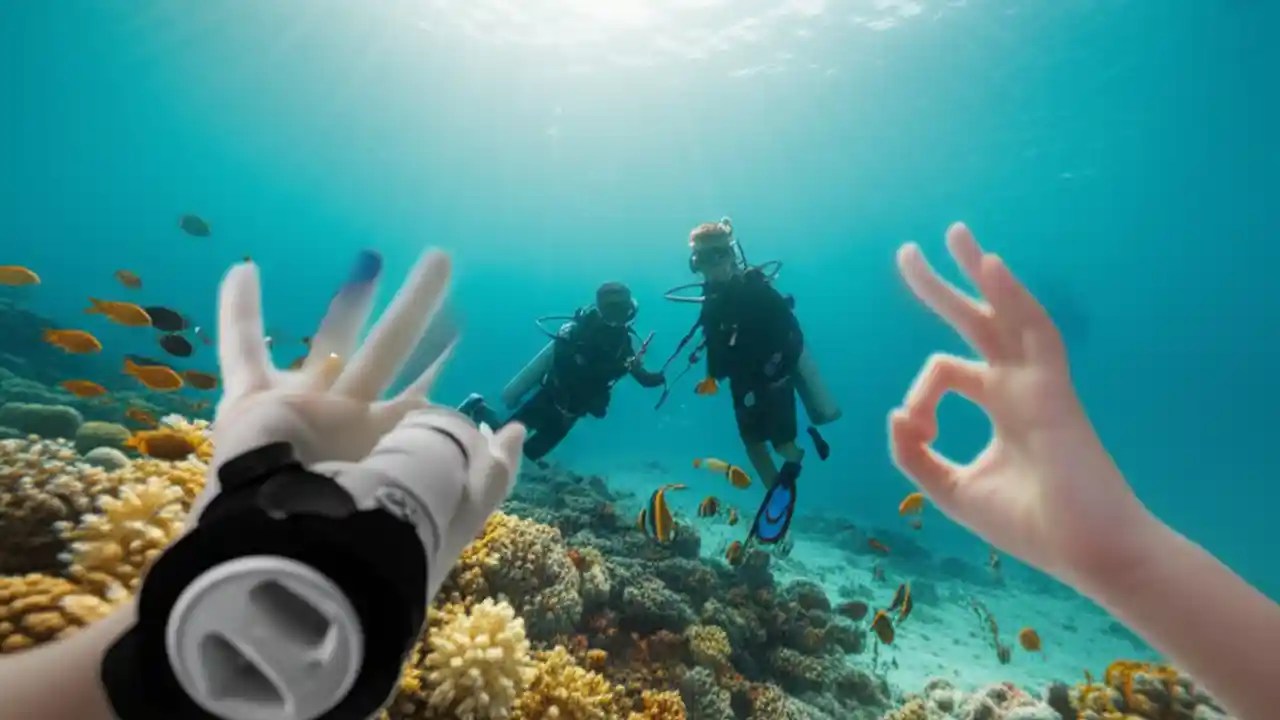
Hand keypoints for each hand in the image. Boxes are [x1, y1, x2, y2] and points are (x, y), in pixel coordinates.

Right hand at [202, 250, 525, 596]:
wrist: (296, 556)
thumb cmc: (376, 532)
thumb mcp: (455, 502)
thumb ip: (490, 469)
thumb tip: (515, 429)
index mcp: (389, 445)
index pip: (421, 401)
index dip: (438, 375)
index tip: (457, 338)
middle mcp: (348, 422)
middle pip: (389, 349)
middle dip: (416, 308)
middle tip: (441, 259)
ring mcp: (301, 409)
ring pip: (333, 336)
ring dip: (353, 296)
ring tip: (373, 254)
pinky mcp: (252, 405)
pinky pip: (242, 349)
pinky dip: (237, 313)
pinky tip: (244, 271)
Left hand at [889, 223, 1152, 587]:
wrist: (1089, 550)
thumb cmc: (1029, 524)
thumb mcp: (950, 488)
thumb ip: (914, 454)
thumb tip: (893, 413)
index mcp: (997, 405)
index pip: (944, 372)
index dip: (917, 399)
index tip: (918, 436)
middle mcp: (1016, 385)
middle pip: (975, 321)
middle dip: (940, 286)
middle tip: (907, 251)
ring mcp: (1036, 383)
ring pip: (1005, 313)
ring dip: (979, 272)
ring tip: (954, 233)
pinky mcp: (1053, 390)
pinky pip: (1034, 331)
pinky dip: (1013, 297)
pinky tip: (990, 265)